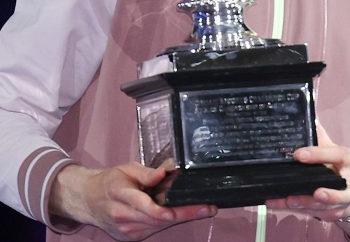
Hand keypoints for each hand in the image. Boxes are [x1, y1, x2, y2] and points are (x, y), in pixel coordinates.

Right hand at [50, 162, 214, 240]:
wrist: (88, 201)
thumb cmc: (110, 181)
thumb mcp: (127, 169)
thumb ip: (147, 173)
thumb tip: (164, 173)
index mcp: (121, 194)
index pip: (148, 206)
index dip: (168, 211)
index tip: (188, 209)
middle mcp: (123, 215)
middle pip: (159, 219)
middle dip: (186, 213)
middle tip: (208, 207)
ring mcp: (126, 229)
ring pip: (159, 226)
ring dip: (179, 218)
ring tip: (198, 207)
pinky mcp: (130, 237)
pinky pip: (154, 230)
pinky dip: (167, 222)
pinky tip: (178, 213)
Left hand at [265, 124, 349, 221]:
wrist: (349, 186)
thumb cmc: (335, 163)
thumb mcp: (329, 147)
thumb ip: (318, 134)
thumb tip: (307, 111)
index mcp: (347, 159)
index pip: (338, 155)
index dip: (319, 155)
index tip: (298, 154)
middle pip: (343, 189)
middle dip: (329, 194)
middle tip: (315, 192)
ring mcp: (345, 199)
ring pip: (332, 206)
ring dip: (310, 205)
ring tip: (291, 201)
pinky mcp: (337, 212)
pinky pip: (320, 215)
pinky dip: (300, 211)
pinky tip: (281, 205)